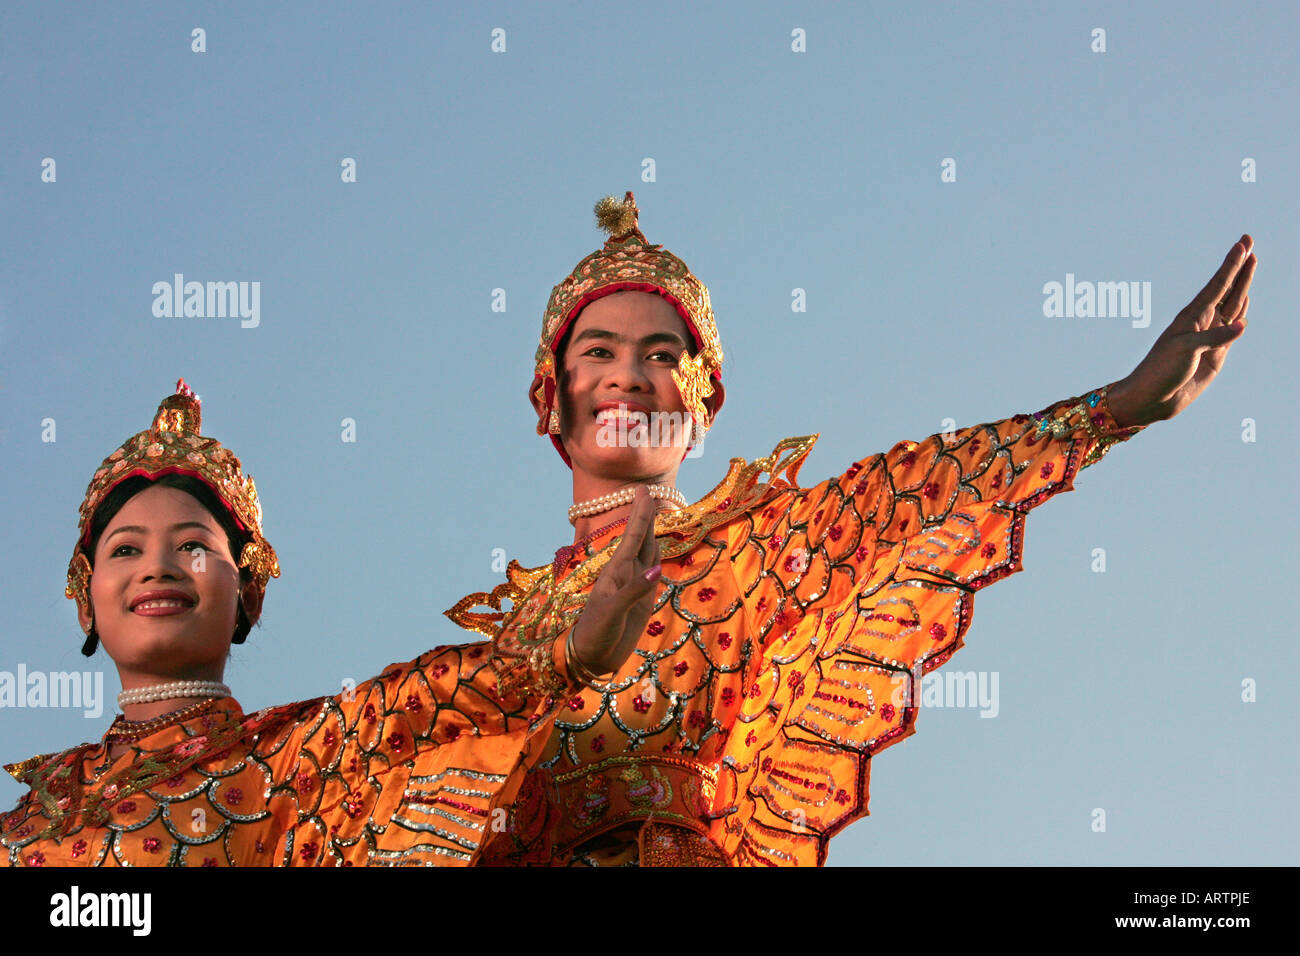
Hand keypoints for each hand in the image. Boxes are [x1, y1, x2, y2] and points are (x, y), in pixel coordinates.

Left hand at [568, 487, 662, 677]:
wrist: (592, 657)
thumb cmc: (595, 632)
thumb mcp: (612, 611)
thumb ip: (634, 591)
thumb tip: (657, 570)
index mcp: (616, 572)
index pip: (632, 536)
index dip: (640, 514)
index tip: (643, 491)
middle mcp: (626, 574)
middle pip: (639, 539)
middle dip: (645, 516)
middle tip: (648, 492)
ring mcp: (634, 587)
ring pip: (646, 553)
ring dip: (650, 533)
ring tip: (653, 514)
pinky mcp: (642, 602)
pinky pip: (652, 575)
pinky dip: (656, 559)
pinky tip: (656, 551)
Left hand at [1108, 235, 1255, 427]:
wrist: (1152, 399)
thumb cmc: (1160, 371)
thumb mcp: (1186, 351)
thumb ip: (1215, 338)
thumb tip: (1243, 325)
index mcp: (1192, 316)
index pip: (1218, 284)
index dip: (1232, 264)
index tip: (1243, 243)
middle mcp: (1202, 322)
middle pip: (1228, 288)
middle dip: (1240, 266)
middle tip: (1250, 242)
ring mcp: (1209, 337)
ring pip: (1233, 304)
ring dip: (1243, 283)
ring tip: (1251, 262)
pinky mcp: (1215, 355)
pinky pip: (1231, 328)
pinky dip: (1240, 313)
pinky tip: (1244, 300)